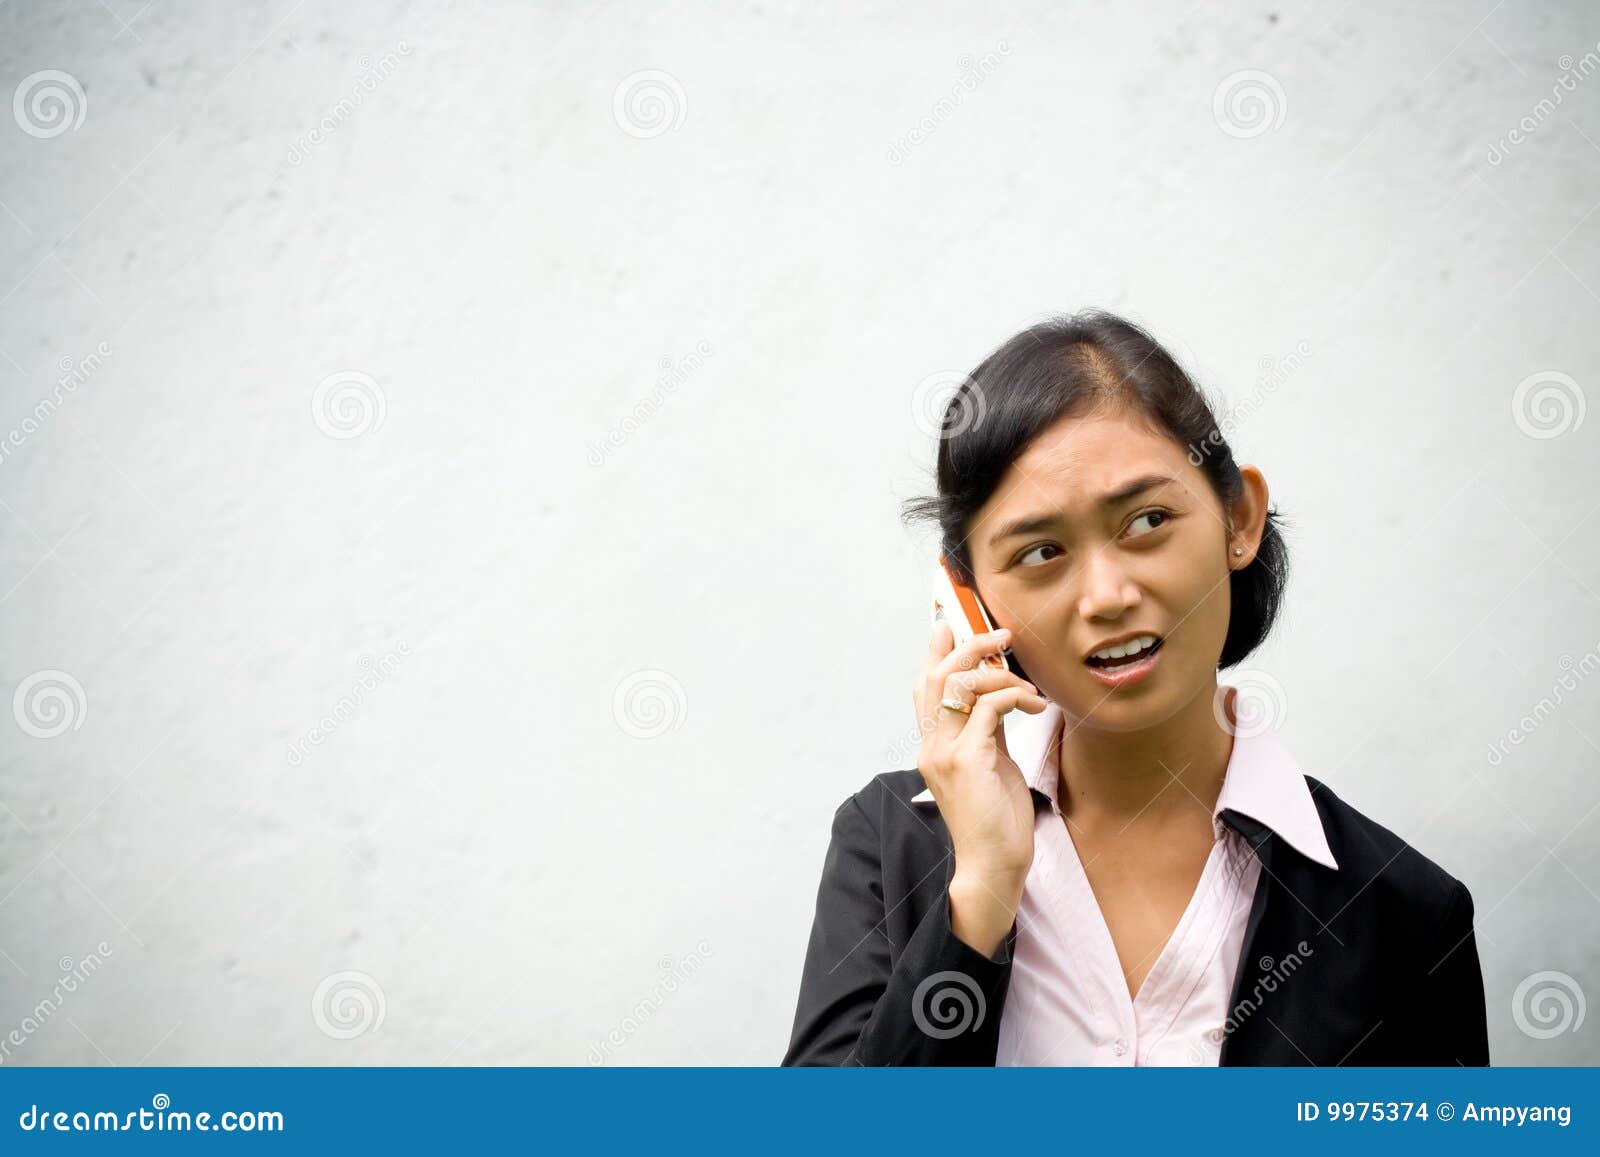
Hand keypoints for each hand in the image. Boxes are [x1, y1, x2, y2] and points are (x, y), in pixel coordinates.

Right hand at [913, 620, 1048, 946]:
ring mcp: (944, 753)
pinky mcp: (967, 761)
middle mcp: (930, 745)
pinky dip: (1015, 696)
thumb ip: (985, 730)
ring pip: (959, 685)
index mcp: (932, 745)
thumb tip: (996, 697)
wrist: (993, 866)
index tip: (951, 622)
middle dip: (968, 646)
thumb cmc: (996, 819)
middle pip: (937, 676)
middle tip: (1002, 636)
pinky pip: (989, 708)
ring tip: (1028, 684)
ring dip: (998, 672)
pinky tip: (1036, 706)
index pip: (923, 686)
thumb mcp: (989, 764)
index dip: (934, 651)